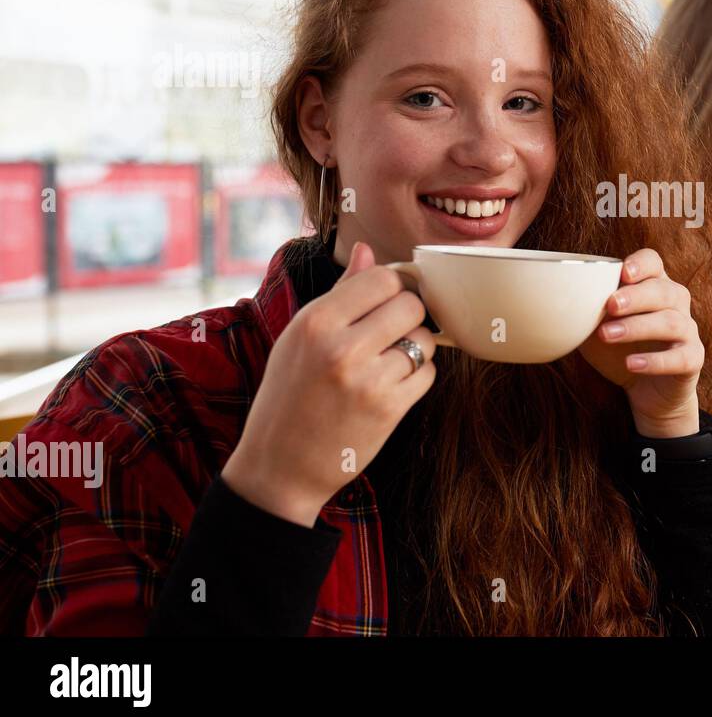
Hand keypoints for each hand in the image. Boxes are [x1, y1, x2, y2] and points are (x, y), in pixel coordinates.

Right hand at [222, 241, 437, 526]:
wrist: (279, 466)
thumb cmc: (287, 395)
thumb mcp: (298, 338)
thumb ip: (339, 294)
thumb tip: (368, 250)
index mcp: (315, 322)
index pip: (382, 279)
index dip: (392, 288)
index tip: (386, 301)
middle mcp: (341, 348)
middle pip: (411, 305)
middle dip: (408, 316)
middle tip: (389, 334)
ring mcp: (368, 380)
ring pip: (425, 339)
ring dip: (415, 348)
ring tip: (387, 361)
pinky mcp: (389, 409)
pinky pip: (428, 374)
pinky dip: (417, 377)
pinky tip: (391, 385)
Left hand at [578, 248, 703, 438]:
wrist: (645, 391)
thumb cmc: (618, 350)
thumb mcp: (595, 328)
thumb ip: (582, 312)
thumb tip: (552, 300)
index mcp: (652, 286)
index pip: (653, 262)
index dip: (641, 264)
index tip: (622, 272)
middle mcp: (675, 303)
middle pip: (663, 290)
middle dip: (636, 296)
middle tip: (609, 306)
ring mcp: (687, 330)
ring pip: (670, 322)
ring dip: (637, 327)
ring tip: (607, 335)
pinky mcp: (692, 359)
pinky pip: (682, 356)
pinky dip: (656, 361)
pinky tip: (632, 364)